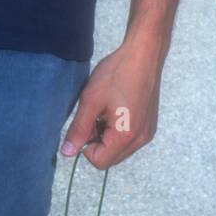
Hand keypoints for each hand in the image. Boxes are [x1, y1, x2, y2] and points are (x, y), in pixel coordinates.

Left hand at [60, 38, 166, 171]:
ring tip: (106, 109)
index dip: (86, 146)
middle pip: (111, 158)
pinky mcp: (149, 125)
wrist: (144, 54)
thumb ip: (79, 129)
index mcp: (126, 136)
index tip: (86, 123)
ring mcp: (147, 133)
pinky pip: (129, 139)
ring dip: (107, 136)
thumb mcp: (91, 100)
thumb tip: (66, 152)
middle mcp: (141, 140)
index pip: (99, 162)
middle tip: (95, 114)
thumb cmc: (117, 73)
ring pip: (119, 149)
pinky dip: (118, 130)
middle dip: (97, 142)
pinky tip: (116, 108)